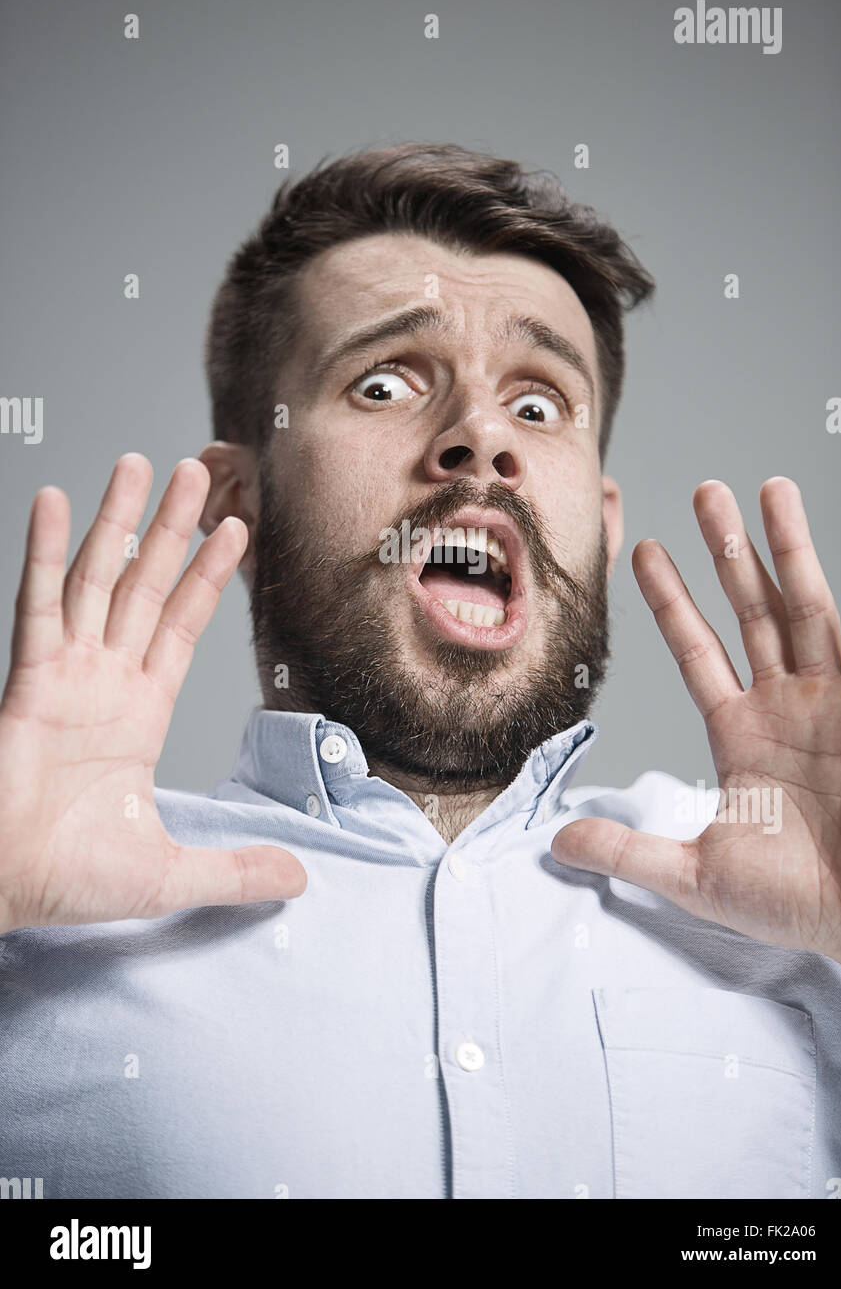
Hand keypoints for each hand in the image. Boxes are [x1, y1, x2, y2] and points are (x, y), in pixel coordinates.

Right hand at [0, 454, 305, 933]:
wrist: (9, 887)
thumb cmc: (72, 878)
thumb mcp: (172, 875)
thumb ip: (236, 868)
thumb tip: (299, 878)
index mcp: (142, 709)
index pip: (183, 624)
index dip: (209, 576)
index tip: (237, 529)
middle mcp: (108, 679)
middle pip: (147, 583)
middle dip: (172, 527)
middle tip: (197, 468)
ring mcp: (68, 672)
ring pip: (99, 577)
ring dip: (119, 520)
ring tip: (139, 465)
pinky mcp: (30, 678)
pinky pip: (38, 603)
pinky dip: (44, 550)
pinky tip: (54, 500)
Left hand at [552, 477, 840, 977]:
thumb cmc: (793, 902)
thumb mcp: (697, 876)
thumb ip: (628, 851)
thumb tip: (557, 843)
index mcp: (741, 732)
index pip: (697, 650)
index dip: (672, 600)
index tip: (647, 550)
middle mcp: (786, 704)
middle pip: (750, 609)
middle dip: (728, 551)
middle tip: (706, 491)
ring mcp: (834, 701)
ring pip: (805, 606)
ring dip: (787, 548)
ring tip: (769, 489)